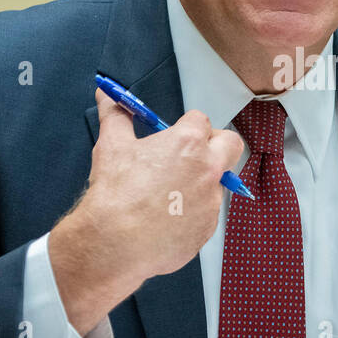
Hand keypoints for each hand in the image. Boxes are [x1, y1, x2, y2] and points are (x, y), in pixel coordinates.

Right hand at [49, 89, 243, 334]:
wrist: (114, 244)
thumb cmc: (115, 193)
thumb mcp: (112, 146)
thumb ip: (116, 115)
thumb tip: (107, 94)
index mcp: (188, 143)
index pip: (201, 120)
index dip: (186, 126)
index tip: (173, 136)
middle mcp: (208, 169)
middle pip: (230, 144)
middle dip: (215, 144)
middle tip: (190, 155)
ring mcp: (212, 201)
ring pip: (217, 182)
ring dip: (200, 182)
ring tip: (167, 194)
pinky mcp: (209, 228)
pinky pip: (207, 213)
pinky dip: (192, 212)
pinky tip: (166, 219)